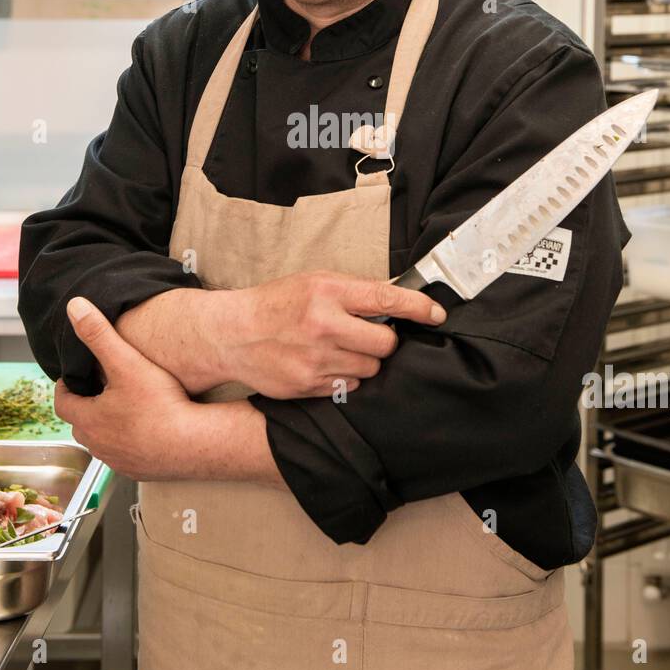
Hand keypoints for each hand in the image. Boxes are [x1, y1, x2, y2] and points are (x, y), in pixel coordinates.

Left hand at [56, 296, 225, 479]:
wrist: (195, 444)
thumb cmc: (160, 404)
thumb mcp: (126, 362)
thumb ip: (99, 334)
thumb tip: (74, 307)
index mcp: (88, 419)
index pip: (62, 402)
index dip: (67, 387)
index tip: (76, 377)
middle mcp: (98, 445)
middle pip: (82, 424)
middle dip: (88, 406)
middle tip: (101, 389)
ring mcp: (119, 462)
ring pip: (103, 442)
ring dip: (108, 427)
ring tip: (125, 408)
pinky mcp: (140, 472)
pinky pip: (127, 457)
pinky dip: (130, 444)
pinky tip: (148, 429)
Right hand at [207, 270, 446, 399]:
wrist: (232, 334)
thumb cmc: (277, 304)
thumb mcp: (314, 282)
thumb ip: (354, 291)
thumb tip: (398, 300)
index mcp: (327, 292)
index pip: (386, 299)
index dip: (418, 308)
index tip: (436, 314)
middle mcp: (323, 325)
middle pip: (385, 344)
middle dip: (384, 342)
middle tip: (369, 335)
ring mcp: (315, 359)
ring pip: (370, 369)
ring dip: (364, 361)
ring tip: (340, 349)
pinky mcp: (308, 385)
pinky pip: (349, 387)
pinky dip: (345, 378)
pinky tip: (325, 364)